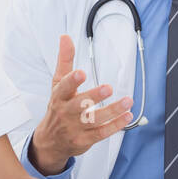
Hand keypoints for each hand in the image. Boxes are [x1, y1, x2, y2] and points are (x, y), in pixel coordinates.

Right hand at [29, 34, 133, 174]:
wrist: (50, 141)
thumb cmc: (57, 108)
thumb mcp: (57, 84)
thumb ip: (65, 61)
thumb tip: (65, 37)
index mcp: (59, 97)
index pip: (63, 88)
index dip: (72, 81)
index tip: (81, 73)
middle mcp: (66, 113)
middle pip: (79, 105)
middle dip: (93, 96)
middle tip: (107, 88)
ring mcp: (75, 128)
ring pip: (94, 120)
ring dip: (112, 111)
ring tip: (127, 101)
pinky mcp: (85, 140)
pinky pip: (101, 133)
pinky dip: (115, 126)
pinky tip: (127, 116)